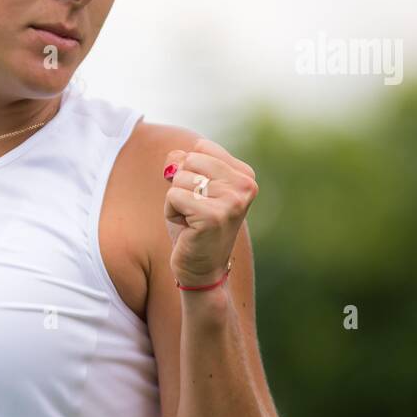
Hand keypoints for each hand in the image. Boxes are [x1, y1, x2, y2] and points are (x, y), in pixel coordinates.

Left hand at [162, 138, 257, 288]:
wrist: (202, 269)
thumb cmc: (194, 226)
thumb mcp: (191, 188)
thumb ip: (182, 163)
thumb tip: (174, 158)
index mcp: (245, 174)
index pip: (201, 147)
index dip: (190, 170)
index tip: (201, 195)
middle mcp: (244, 185)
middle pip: (189, 160)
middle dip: (181, 185)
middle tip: (194, 210)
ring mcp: (232, 201)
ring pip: (179, 178)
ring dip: (176, 201)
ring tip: (191, 220)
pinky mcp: (213, 216)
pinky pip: (173, 196)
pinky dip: (171, 212)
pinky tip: (187, 228)